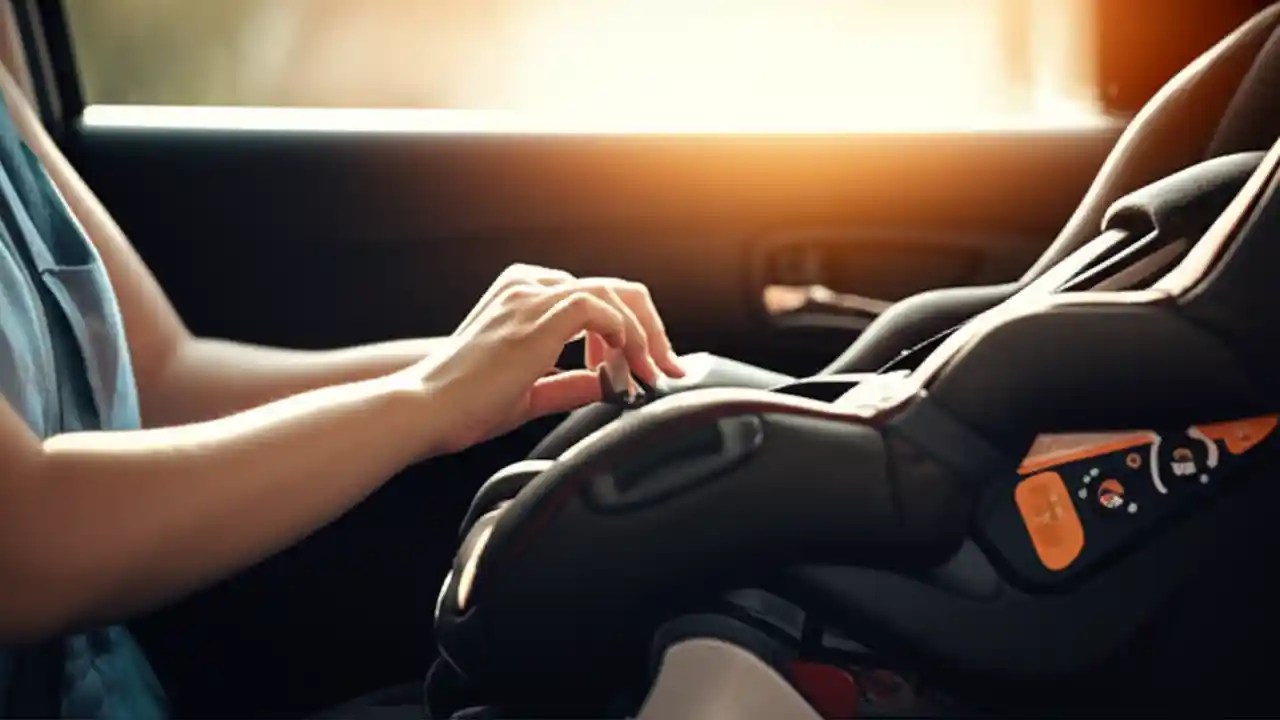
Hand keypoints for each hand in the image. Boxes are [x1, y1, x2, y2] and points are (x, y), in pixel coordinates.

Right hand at [412, 264, 685, 452]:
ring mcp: (533, 296)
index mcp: (523, 294)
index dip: (631, 334)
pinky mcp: (539, 315)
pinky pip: (602, 308)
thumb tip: (611, 384)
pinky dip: (624, 337)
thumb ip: (570, 382)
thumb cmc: (466, 404)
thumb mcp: (530, 390)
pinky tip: (623, 369)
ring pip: (615, 295)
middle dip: (650, 331)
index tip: (646, 370)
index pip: (596, 298)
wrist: (429, 409)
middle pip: (615, 289)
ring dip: (643, 337)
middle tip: (666, 370)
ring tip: (649, 376)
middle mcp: (529, 285)